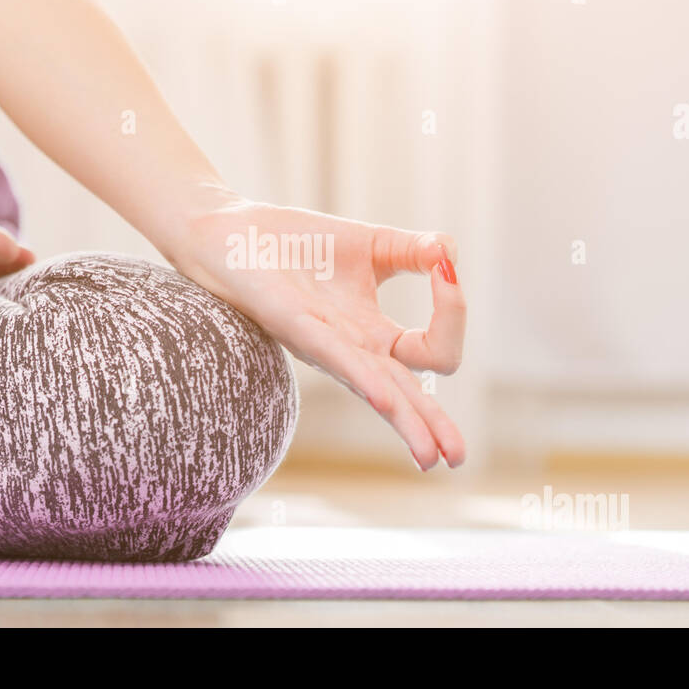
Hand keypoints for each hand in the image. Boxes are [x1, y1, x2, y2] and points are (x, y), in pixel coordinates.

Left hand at [171, 199, 465, 469]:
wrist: (231, 231)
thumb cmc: (295, 244)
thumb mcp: (372, 243)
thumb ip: (415, 250)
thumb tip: (451, 256)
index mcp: (373, 334)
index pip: (431, 352)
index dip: (452, 314)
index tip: (445, 270)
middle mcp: (353, 350)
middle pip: (407, 396)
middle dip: (435, 426)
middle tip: (457, 457)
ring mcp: (324, 344)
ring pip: (377, 392)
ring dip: (406, 421)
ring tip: (429, 457)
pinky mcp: (294, 325)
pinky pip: (336, 358)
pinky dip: (365, 378)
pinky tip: (385, 400)